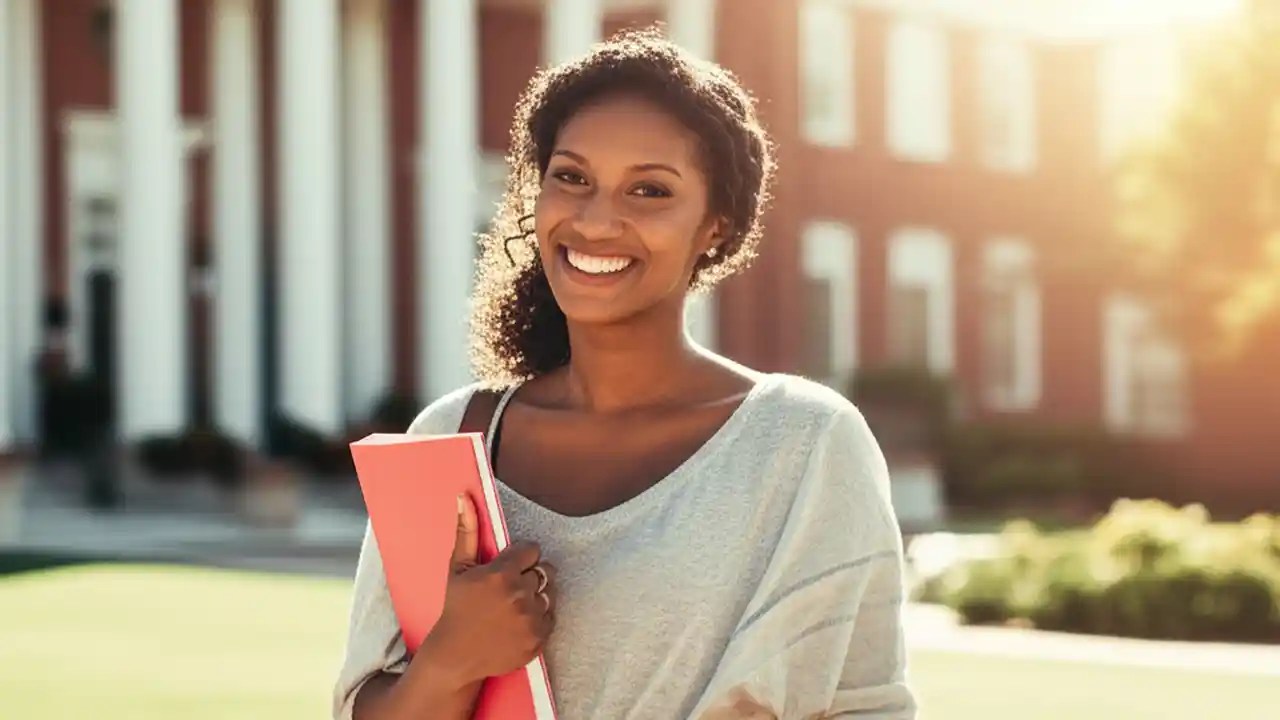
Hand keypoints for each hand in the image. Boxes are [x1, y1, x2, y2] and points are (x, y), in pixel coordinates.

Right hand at [421, 494, 557, 685]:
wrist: (456, 655)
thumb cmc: (456, 608)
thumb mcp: (458, 568)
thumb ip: (466, 530)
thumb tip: (464, 496)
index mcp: (501, 574)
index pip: (532, 550)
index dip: (519, 558)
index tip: (507, 569)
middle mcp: (520, 595)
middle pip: (545, 570)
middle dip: (529, 576)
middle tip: (508, 589)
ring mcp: (531, 619)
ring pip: (550, 592)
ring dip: (536, 595)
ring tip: (514, 605)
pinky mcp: (539, 638)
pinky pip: (551, 615)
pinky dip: (539, 617)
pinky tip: (518, 621)